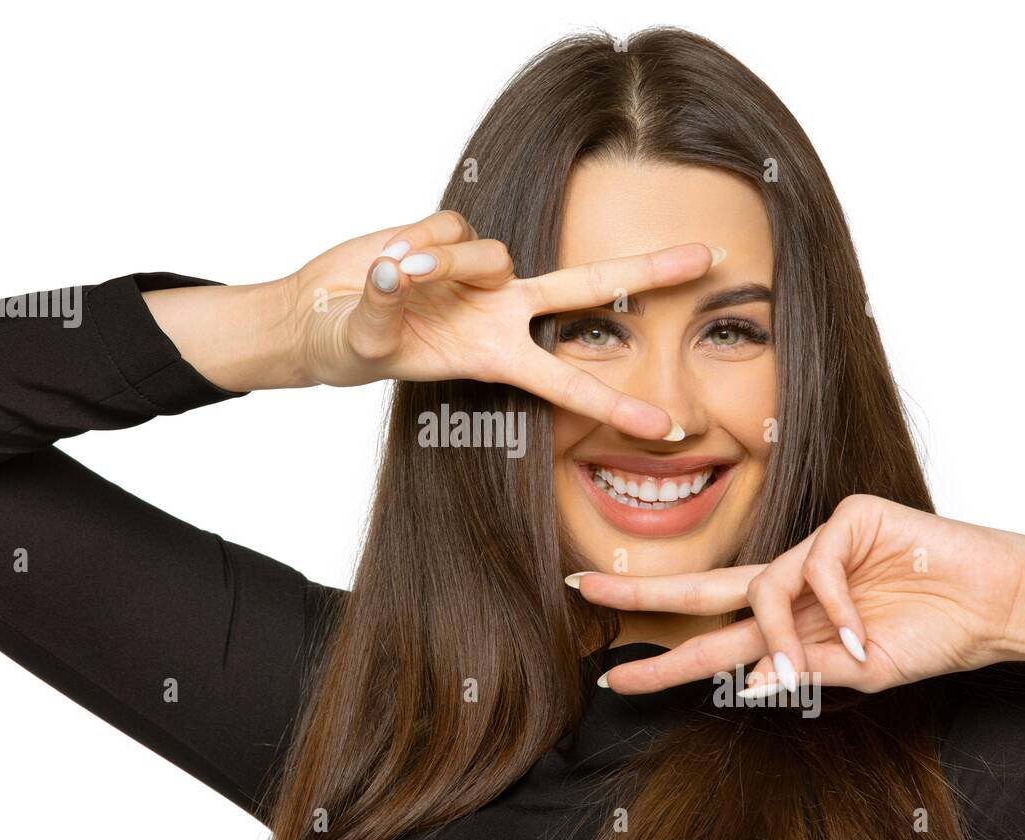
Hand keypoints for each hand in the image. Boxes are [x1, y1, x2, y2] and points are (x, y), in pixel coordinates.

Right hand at [286, 209, 720, 439]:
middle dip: (644, 273)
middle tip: (706, 259)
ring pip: (491, 253)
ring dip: (443, 265)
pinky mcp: (452, 232)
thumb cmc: (352, 345)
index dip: (615, 404)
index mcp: (495, 356)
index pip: (566, 382)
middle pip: (586, 288)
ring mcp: (479, 272)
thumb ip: (381, 313)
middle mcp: (500, 311)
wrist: (318, 316)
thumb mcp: (368, 347)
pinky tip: (388, 259)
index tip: (665, 428)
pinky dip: (414, 244)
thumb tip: (392, 271)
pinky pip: (448, 226)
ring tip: (396, 276)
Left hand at [570, 494, 1024, 694]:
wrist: (993, 604)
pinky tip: (866, 630)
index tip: (614, 677)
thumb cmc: (930, 636)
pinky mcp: (846, 517)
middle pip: (704, 588)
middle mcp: (792, 581)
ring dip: (788, 634)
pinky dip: (837, 606)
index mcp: (790, 620)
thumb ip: (803, 671)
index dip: (664, 658)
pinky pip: (815, 566)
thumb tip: (747, 683)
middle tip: (587, 593)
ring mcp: (816, 545)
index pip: (712, 639)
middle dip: (644, 594)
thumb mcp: (859, 672)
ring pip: (763, 585)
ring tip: (836, 659)